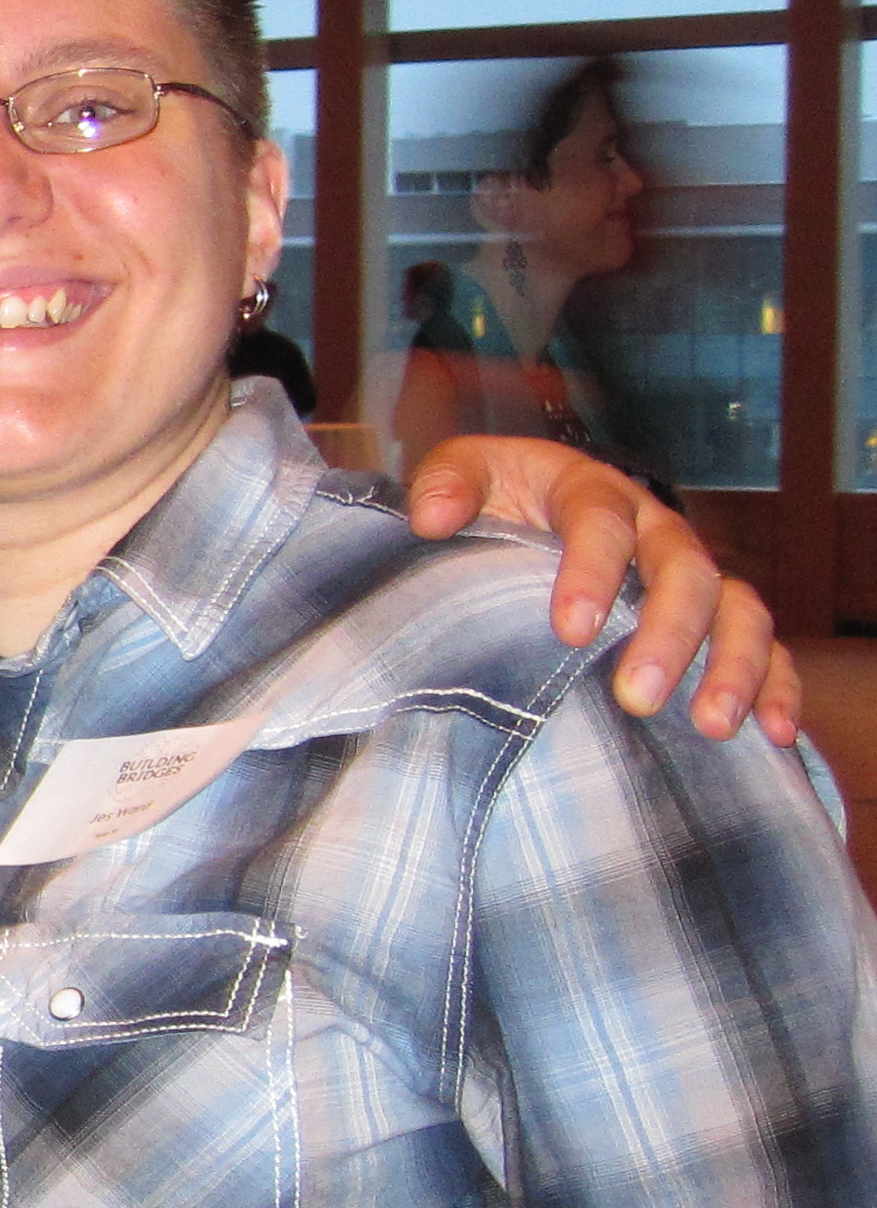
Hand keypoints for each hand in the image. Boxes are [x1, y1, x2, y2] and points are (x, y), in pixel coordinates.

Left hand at [401, 437, 793, 744]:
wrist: (530, 509)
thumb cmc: (497, 499)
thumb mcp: (468, 475)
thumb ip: (446, 485)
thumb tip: (431, 517)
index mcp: (593, 492)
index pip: (601, 522)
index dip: (590, 571)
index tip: (570, 630)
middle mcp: (657, 530)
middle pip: (684, 572)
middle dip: (668, 634)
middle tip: (639, 697)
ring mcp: (694, 574)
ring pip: (738, 610)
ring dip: (733, 666)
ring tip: (713, 725)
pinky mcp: (716, 616)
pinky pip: (766, 646)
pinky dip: (777, 685)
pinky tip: (774, 732)